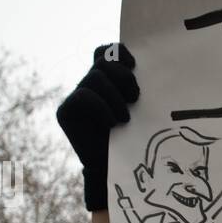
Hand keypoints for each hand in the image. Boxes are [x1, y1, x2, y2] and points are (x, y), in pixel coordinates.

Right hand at [56, 43, 139, 211]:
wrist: (116, 171)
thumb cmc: (134, 140)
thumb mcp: (141, 111)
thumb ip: (137, 90)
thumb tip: (156, 69)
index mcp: (108, 81)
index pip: (107, 52)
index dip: (119, 52)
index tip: (135, 65)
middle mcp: (89, 85)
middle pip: (103, 62)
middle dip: (123, 77)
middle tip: (135, 98)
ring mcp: (76, 97)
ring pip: (94, 77)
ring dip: (114, 96)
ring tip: (125, 118)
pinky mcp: (66, 111)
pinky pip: (83, 95)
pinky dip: (101, 107)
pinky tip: (112, 123)